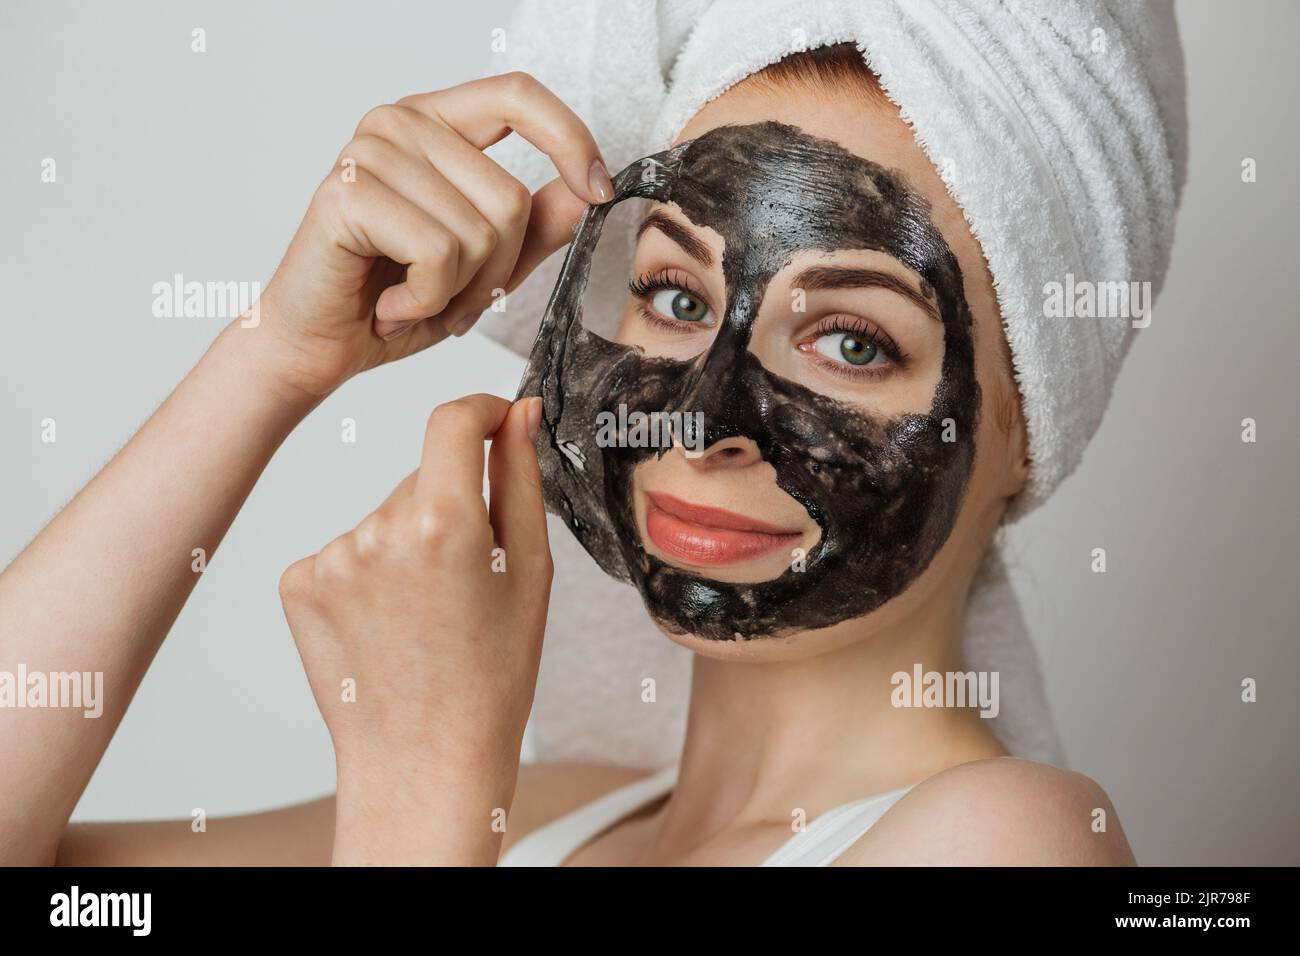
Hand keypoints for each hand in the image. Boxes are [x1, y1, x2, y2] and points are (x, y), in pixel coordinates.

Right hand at [254, 72, 611, 400]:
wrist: (319, 345)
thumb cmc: (395, 301)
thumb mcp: (485, 264)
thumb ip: (537, 225)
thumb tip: (590, 190)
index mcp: (437, 123)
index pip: (519, 95)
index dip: (570, 138)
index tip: (599, 190)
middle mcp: (401, 122)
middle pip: (512, 197)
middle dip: (496, 272)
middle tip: (449, 298)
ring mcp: (372, 150)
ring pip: (480, 231)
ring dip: (458, 292)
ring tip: (415, 301)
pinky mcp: (350, 191)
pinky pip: (439, 254)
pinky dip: (426, 300)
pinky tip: (390, 307)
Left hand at [278, 394, 552, 863]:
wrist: (424, 758)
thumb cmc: (492, 675)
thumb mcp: (531, 572)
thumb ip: (521, 478)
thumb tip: (520, 413)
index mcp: (443, 521)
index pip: (453, 421)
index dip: (483, 413)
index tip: (498, 423)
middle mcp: (376, 530)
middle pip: (420, 479)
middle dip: (450, 507)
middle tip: (470, 580)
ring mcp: (330, 558)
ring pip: (383, 517)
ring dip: (407, 543)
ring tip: (426, 613)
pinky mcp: (299, 583)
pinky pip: (345, 551)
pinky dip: (368, 574)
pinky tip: (387, 622)